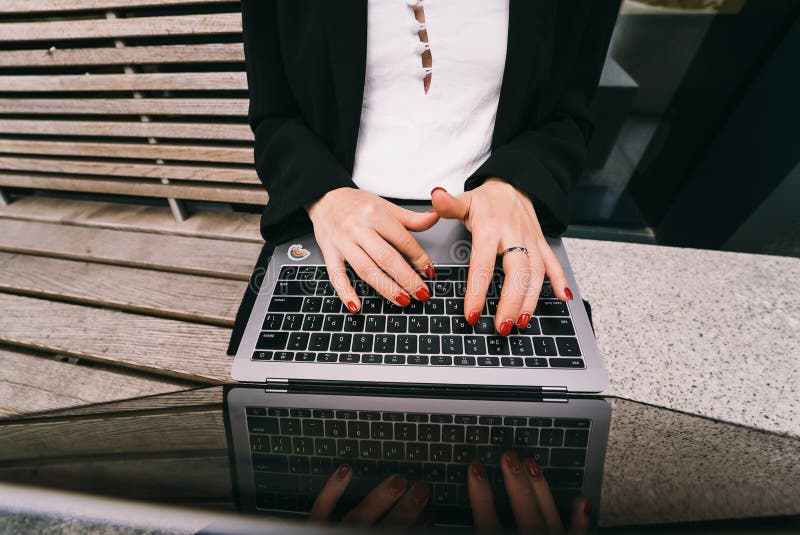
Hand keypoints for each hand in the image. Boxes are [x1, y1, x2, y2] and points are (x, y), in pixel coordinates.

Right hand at [306, 187, 438, 311]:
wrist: (325, 196)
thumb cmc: (356, 203)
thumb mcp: (386, 206)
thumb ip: (411, 218)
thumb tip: (434, 218)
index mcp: (375, 214)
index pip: (403, 240)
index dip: (419, 258)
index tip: (429, 272)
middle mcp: (359, 228)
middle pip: (386, 258)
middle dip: (407, 278)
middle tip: (421, 293)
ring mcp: (343, 242)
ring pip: (366, 269)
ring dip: (386, 288)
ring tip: (403, 300)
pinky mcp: (329, 252)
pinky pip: (336, 275)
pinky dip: (345, 292)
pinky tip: (356, 306)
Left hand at [310, 464, 429, 525]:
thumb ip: (392, 532)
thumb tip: (422, 524)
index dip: (417, 527)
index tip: (431, 514)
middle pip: (383, 528)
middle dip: (404, 510)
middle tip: (421, 490)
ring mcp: (332, 534)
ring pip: (358, 516)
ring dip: (379, 498)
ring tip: (399, 479)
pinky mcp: (313, 527)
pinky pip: (322, 507)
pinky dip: (332, 489)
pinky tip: (346, 470)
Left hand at [431, 179, 571, 335]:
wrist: (514, 184)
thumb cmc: (487, 200)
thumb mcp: (465, 200)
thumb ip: (449, 205)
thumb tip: (436, 197)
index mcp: (491, 229)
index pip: (483, 264)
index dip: (478, 291)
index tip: (472, 313)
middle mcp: (514, 236)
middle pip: (517, 272)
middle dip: (511, 301)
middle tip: (502, 326)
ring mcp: (530, 241)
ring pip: (536, 272)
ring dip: (531, 299)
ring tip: (521, 322)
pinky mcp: (541, 244)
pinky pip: (553, 262)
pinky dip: (560, 280)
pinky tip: (562, 298)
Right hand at [469, 451, 590, 532]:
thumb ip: (480, 529)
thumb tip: (449, 529)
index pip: (486, 518)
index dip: (479, 491)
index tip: (476, 468)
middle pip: (522, 508)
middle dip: (515, 479)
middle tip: (509, 455)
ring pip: (547, 513)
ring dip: (540, 487)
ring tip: (532, 464)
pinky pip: (578, 533)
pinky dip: (581, 518)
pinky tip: (582, 500)